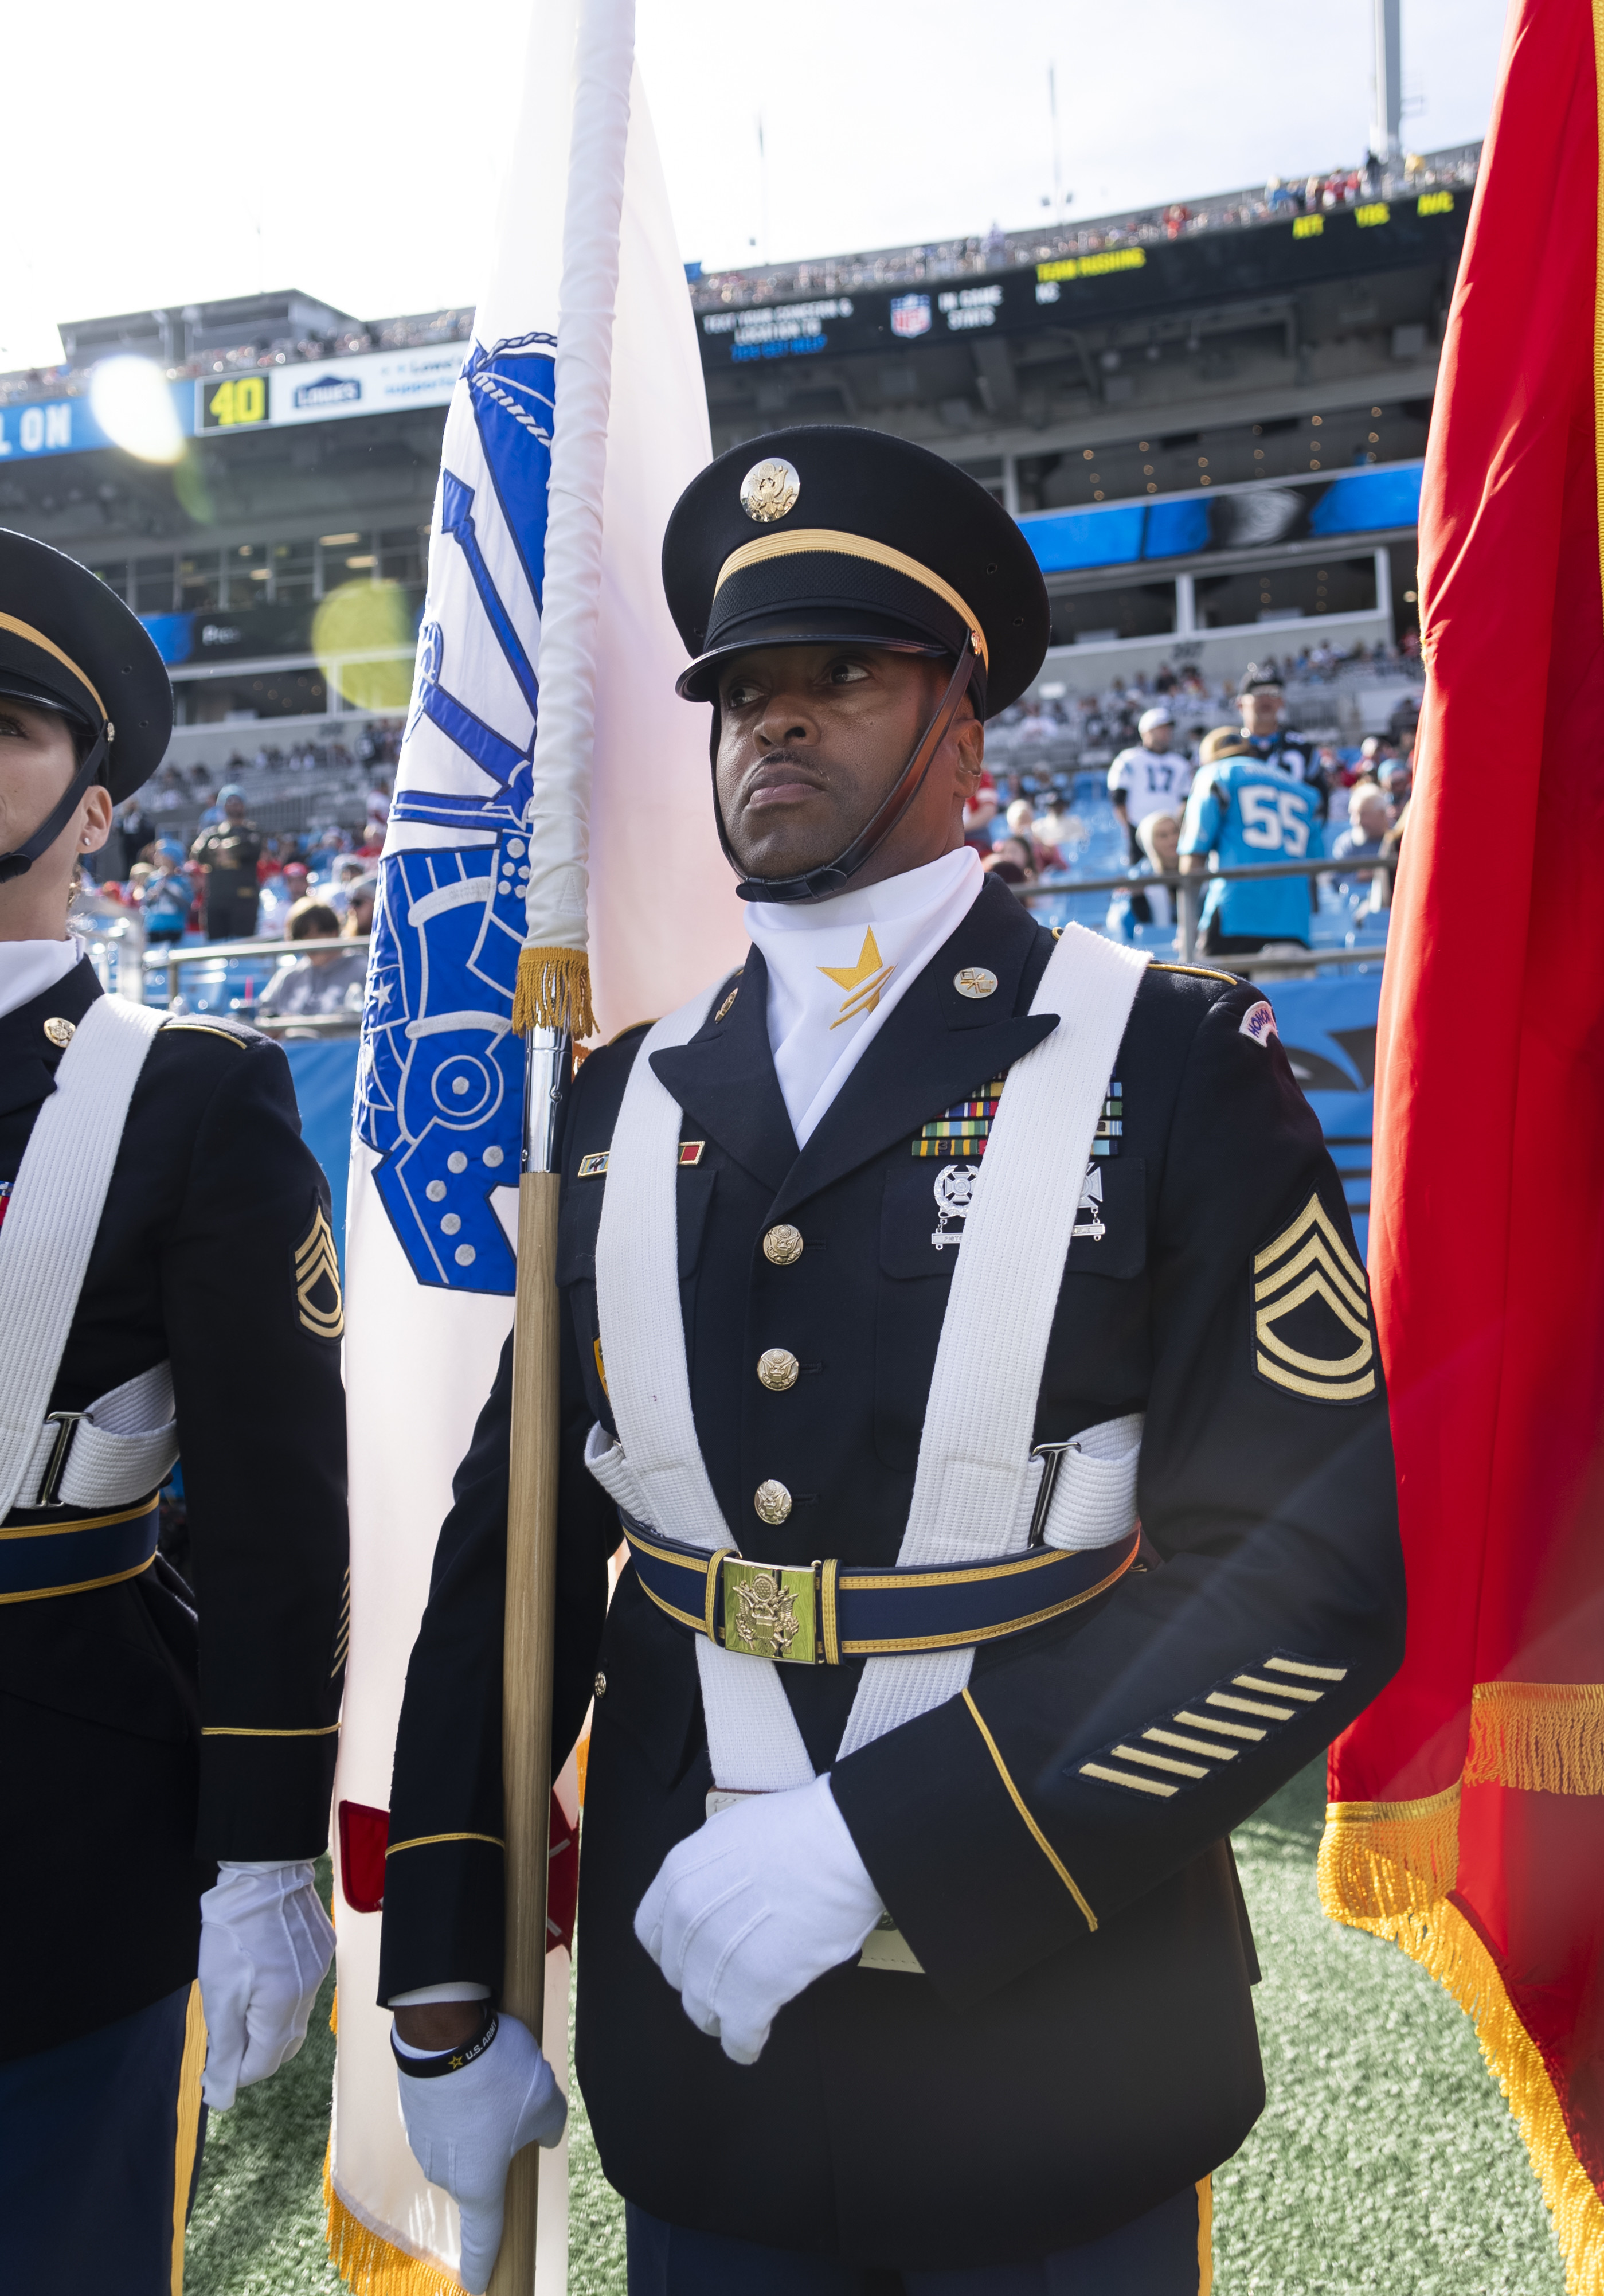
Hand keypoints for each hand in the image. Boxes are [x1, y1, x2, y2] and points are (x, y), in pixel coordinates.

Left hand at [197, 1862, 334, 2109]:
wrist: (262, 1873)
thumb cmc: (233, 1933)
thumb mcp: (218, 1993)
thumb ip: (225, 2047)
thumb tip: (222, 2094)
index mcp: (283, 2007)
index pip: (263, 2064)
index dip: (234, 2073)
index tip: (210, 2070)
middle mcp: (310, 1993)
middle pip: (283, 2045)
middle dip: (253, 2052)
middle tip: (224, 2042)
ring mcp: (321, 1970)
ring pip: (294, 2016)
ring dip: (267, 2023)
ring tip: (240, 2002)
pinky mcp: (323, 1950)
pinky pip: (304, 1988)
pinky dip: (282, 1996)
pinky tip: (263, 1975)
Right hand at [395, 2011, 566, 2295]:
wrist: (443, 2030)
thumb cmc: (497, 2076)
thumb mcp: (545, 2102)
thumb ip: (549, 2129)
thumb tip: (542, 2136)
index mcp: (478, 2185)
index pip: (483, 2238)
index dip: (483, 2265)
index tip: (479, 2286)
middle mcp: (445, 2175)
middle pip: (479, 2172)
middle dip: (499, 2147)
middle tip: (515, 2101)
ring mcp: (424, 2144)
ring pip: (462, 2141)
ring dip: (478, 2119)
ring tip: (493, 2077)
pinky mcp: (412, 2113)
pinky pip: (445, 2117)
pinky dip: (459, 2101)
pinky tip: (470, 2069)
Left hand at [634, 1774, 883, 2065]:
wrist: (842, 1843)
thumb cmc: (800, 1830)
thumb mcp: (732, 1832)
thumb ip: (710, 1869)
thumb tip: (715, 1892)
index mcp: (679, 1877)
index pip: (652, 1933)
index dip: (674, 1949)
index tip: (691, 1955)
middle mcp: (686, 1921)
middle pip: (679, 1974)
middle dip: (700, 1979)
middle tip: (729, 1977)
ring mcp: (716, 1960)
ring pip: (701, 2009)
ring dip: (719, 2015)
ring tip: (741, 2013)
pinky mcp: (753, 1993)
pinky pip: (737, 2037)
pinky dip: (744, 2044)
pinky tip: (752, 2042)